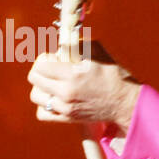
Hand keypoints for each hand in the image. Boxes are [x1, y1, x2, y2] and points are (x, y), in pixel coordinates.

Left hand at [27, 39, 141, 130]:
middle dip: (40, 69)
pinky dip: (44, 105)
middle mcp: (66, 92)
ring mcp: (66, 107)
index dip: (45, 58)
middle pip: (34, 78)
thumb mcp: (98, 53)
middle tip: (52, 69)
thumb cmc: (113, 75)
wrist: (124, 102)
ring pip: (35, 95)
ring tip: (53, 84)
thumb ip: (76, 44)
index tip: (55, 58)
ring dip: (41, 87)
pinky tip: (55, 99)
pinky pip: (42, 113)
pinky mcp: (67, 118)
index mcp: (73, 74)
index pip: (40, 64)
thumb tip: (61, 40)